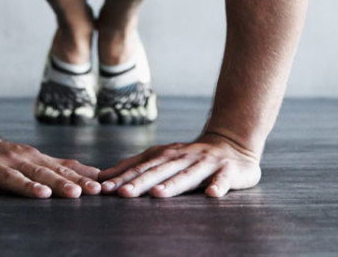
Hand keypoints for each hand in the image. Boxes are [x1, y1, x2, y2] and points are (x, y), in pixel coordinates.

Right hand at [0, 131, 102, 197]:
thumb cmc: (7, 157)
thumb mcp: (35, 159)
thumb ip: (63, 168)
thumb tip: (97, 173)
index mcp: (34, 159)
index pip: (59, 171)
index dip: (79, 180)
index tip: (97, 190)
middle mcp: (16, 160)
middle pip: (40, 173)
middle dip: (60, 184)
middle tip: (79, 193)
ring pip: (12, 177)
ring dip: (27, 186)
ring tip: (43, 194)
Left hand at [99, 132, 260, 197]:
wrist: (234, 143)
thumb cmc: (193, 156)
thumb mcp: (165, 156)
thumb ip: (138, 165)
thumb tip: (103, 176)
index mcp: (168, 154)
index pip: (142, 166)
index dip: (123, 177)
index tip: (104, 189)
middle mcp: (185, 156)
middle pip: (160, 171)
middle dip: (140, 182)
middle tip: (122, 194)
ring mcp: (207, 163)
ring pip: (188, 175)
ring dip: (172, 185)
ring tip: (157, 194)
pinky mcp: (228, 170)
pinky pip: (224, 179)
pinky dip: (218, 186)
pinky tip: (212, 194)